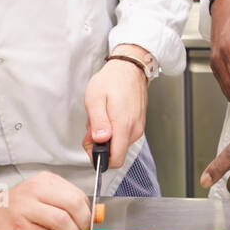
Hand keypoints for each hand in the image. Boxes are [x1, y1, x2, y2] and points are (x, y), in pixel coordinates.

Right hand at [0, 171, 91, 229]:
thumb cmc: (14, 211)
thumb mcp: (39, 198)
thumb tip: (95, 218)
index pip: (79, 196)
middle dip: (82, 228)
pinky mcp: (17, 228)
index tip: (83, 227)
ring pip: (64, 224)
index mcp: (44, 181)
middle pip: (75, 207)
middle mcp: (35, 191)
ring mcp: (25, 208)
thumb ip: (62, 205)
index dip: (87, 216)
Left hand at [83, 44, 149, 168]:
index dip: (100, 158)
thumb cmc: (111, 81)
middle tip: (92, 126)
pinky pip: (124, 136)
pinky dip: (113, 131)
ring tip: (101, 117)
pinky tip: (109, 116)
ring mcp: (138, 127)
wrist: (129, 68)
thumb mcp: (95, 99)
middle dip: (100, 145)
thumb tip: (100, 141)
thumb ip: (98, 122)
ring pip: (119, 145)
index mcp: (123, 125)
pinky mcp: (138, 125)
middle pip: (116, 153)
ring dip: (106, 137)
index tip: (91, 145)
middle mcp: (134, 130)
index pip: (116, 160)